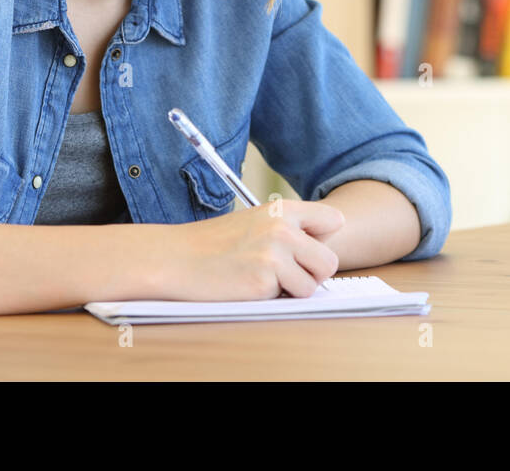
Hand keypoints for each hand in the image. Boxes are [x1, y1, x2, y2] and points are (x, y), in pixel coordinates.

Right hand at [161, 199, 343, 300]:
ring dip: (292, 290)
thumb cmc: (212, 244)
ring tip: (262, 280)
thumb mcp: (254, 222)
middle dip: (312, 274)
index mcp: (282, 210)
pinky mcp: (263, 281)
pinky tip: (250, 286)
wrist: (176, 258)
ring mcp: (274, 255)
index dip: (322, 241)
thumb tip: (322, 248)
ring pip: (312, 285)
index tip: (306, 250)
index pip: (333, 221)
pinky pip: (289, 299)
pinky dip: (274, 299)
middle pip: (329, 261)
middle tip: (285, 275)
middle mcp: (283, 229)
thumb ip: (287, 229)